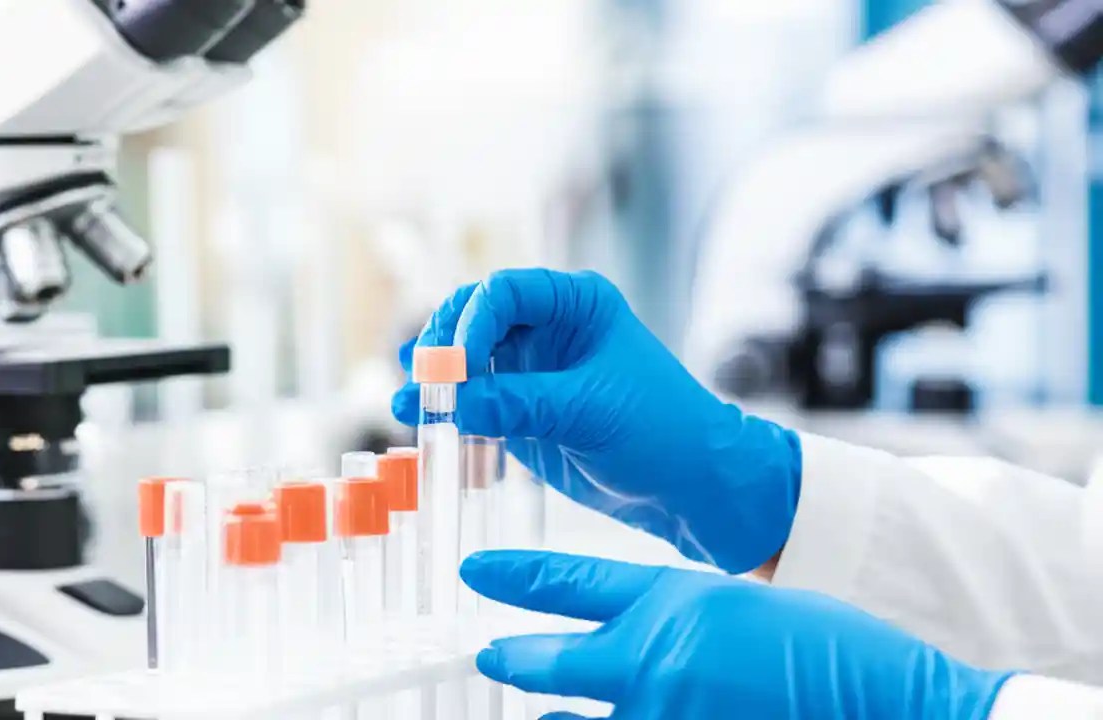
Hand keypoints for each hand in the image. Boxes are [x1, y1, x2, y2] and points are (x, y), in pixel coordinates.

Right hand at [393, 269, 800, 572]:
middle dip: (445, 346)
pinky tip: (419, 417)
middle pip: (472, 318)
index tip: (461, 364)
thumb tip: (451, 403)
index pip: (506, 292)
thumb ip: (520, 404)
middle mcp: (547, 328)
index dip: (474, 321)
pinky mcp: (518, 412)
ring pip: (463, 361)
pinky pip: (470, 403)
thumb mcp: (590, 412)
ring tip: (410, 402)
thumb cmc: (664, 430)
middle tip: (428, 380)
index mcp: (576, 303)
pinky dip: (444, 409)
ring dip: (435, 378)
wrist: (691, 486)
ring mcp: (528, 371)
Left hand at [463, 550, 1013, 719]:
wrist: (892, 705)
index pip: (570, 583)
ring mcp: (660, 716)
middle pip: (550, 661)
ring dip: (547, 718)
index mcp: (674, 600)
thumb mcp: (744, 606)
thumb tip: (629, 640)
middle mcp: (653, 659)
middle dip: (512, 657)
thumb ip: (677, 619)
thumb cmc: (830, 651)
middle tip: (488, 654)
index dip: (516, 577)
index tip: (475, 570)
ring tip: (532, 712)